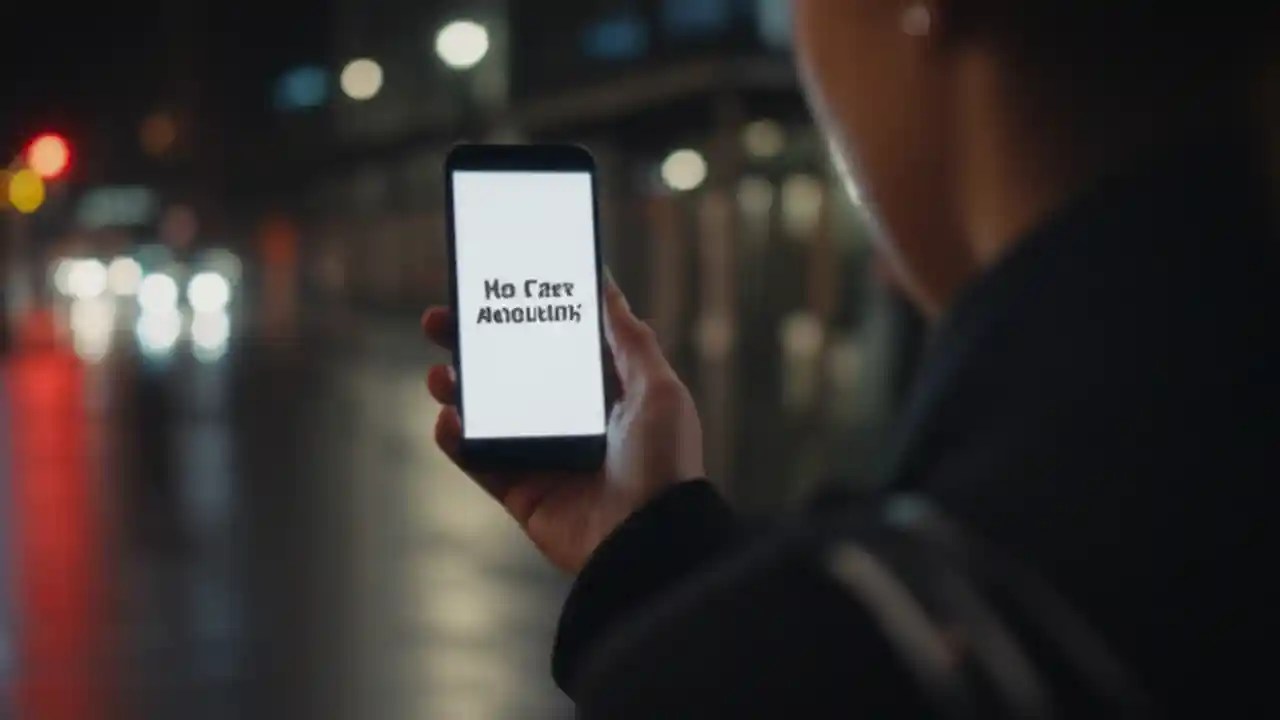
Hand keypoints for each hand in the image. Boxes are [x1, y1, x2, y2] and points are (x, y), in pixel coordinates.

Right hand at [422, 276, 703, 573]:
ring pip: (486, 413)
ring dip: (456, 388)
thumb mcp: (658, 388)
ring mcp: (542, 457)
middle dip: (473, 343)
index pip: (554, 343)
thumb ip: (629, 339)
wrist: (650, 540)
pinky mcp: (522, 492)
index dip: (522, 315)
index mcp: (603, 393)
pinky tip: (447, 418)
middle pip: (509, 371)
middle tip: (440, 319)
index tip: (493, 286)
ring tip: (440, 373)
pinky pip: (478, 461)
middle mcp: (569, 421)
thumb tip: (606, 284)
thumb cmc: (665, 463)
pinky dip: (456, 439)